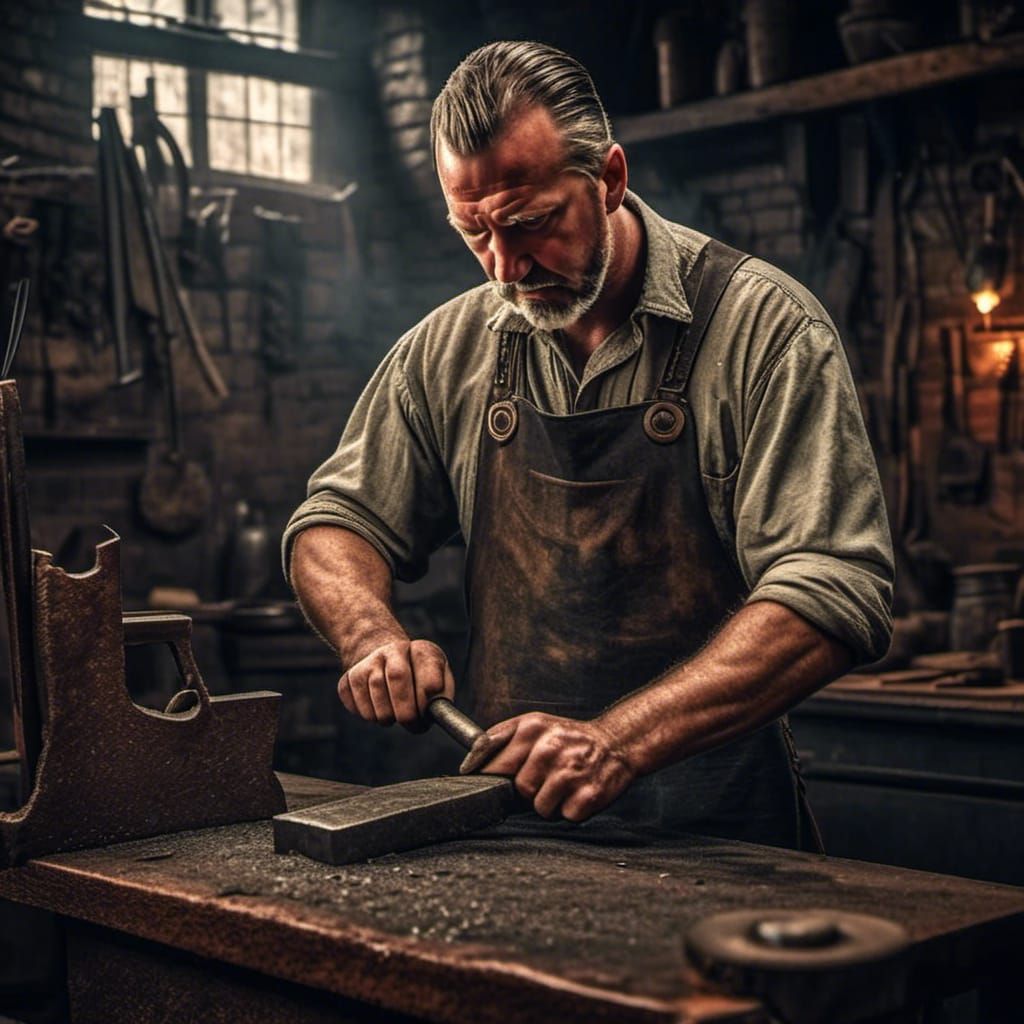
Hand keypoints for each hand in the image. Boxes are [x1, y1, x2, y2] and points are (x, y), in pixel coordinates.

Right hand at [338, 639, 453, 730]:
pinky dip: (367, 714)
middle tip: (412, 724)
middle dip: (406, 709)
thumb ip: (442, 695)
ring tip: (394, 717)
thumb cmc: (417, 679)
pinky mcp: (348, 678)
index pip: (427, 663)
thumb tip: (435, 711)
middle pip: (397, 676)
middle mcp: (393, 650)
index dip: (428, 686)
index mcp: (420, 650)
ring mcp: (368, 662)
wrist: (382, 660)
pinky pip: (355, 702)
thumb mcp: (438, 679)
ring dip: (386, 715)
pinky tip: (377, 711)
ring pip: (375, 691)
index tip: (429, 706)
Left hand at [477, 713, 635, 820]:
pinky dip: (571, 810)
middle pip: (519, 789)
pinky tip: (578, 792)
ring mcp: (570, 772)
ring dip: (551, 803)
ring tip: (564, 784)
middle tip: (548, 777)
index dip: (495, 779)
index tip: (497, 784)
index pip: (496, 765)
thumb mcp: (534, 724)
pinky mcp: (589, 795)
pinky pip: (565, 816)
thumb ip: (500, 737)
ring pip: (540, 807)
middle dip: (531, 790)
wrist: (616, 743)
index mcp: (532, 728)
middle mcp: (551, 747)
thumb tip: (469, 763)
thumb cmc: (570, 737)